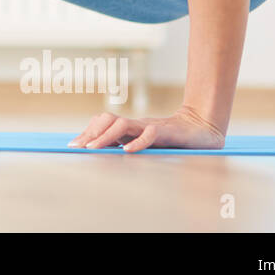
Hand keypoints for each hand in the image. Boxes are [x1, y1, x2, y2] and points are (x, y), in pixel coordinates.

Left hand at [67, 105, 225, 152]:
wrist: (201, 128)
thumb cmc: (172, 139)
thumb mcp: (145, 143)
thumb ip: (128, 145)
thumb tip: (104, 153)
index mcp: (130, 128)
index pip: (103, 124)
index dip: (88, 132)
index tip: (73, 144)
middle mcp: (137, 124)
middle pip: (108, 120)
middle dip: (91, 133)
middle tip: (78, 147)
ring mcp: (150, 126)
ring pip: (123, 124)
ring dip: (106, 136)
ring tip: (94, 148)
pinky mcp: (167, 132)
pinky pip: (150, 134)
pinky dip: (138, 141)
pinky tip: (128, 151)